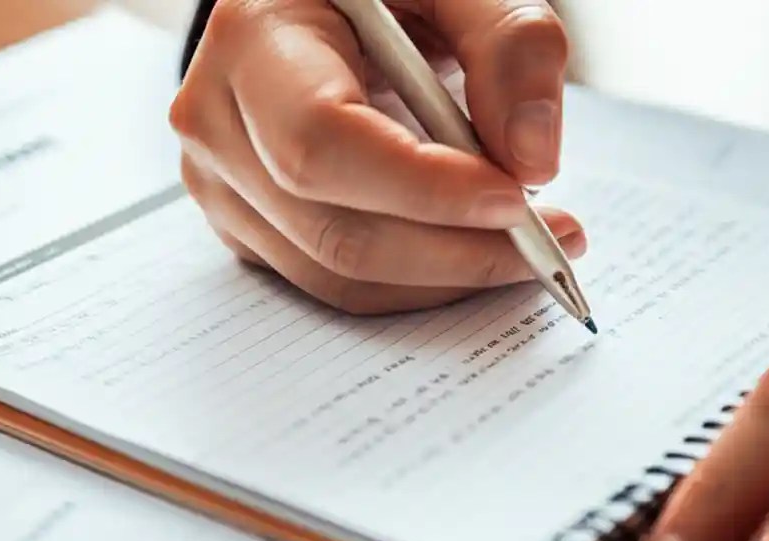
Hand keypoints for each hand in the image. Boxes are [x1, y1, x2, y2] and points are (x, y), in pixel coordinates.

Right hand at [170, 0, 584, 313]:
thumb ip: (509, 42)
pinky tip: (472, 247)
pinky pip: (339, 285)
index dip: (421, 186)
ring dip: (448, 276)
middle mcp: (218, 121)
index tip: (514, 198)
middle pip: (336, 229)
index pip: (320, 142)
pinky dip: (419, 281)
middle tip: (549, 238)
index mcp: (253, 38)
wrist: (324, 5)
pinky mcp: (251, 228)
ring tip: (528, 244)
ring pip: (341, 275)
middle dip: (457, 250)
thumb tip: (533, 159)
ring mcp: (225, 186)